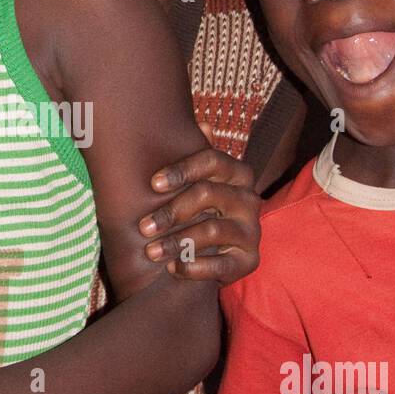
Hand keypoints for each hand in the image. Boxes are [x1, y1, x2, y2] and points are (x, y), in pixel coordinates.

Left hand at [139, 128, 260, 282]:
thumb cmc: (194, 210)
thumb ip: (193, 155)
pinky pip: (223, 265)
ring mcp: (251, 230)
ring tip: (151, 252)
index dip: (182, 170)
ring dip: (176, 242)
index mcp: (236, 173)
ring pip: (212, 231)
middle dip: (171, 211)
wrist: (212, 255)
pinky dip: (194, 268)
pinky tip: (173, 269)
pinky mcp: (250, 260)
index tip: (152, 184)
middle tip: (143, 227)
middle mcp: (249, 198)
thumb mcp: (192, 182)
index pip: (213, 161)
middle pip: (208, 195)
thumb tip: (204, 124)